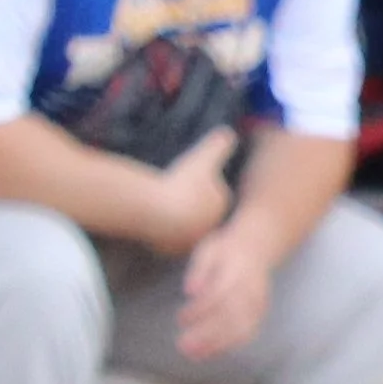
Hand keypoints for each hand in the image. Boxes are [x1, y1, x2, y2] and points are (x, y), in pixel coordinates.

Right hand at [133, 127, 237, 257]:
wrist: (160, 213)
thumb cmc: (183, 183)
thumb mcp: (202, 158)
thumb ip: (217, 145)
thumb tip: (229, 132)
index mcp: (219, 204)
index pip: (212, 193)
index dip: (197, 185)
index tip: (186, 180)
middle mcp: (209, 226)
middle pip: (197, 212)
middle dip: (187, 204)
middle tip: (174, 194)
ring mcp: (190, 239)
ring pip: (182, 226)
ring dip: (173, 219)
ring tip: (161, 207)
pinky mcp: (173, 250)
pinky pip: (167, 240)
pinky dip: (161, 232)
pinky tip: (153, 221)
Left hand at [175, 207, 276, 359]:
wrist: (258, 247)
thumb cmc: (226, 250)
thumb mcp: (209, 250)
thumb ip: (199, 270)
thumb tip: (189, 292)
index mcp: (237, 272)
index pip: (218, 296)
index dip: (199, 310)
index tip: (180, 319)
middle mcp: (251, 290)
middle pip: (230, 317)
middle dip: (207, 334)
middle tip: (183, 346)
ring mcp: (258, 303)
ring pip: (240, 329)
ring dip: (217, 345)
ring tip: (194, 355)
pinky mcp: (260, 312)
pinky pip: (247, 333)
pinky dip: (229, 345)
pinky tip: (210, 352)